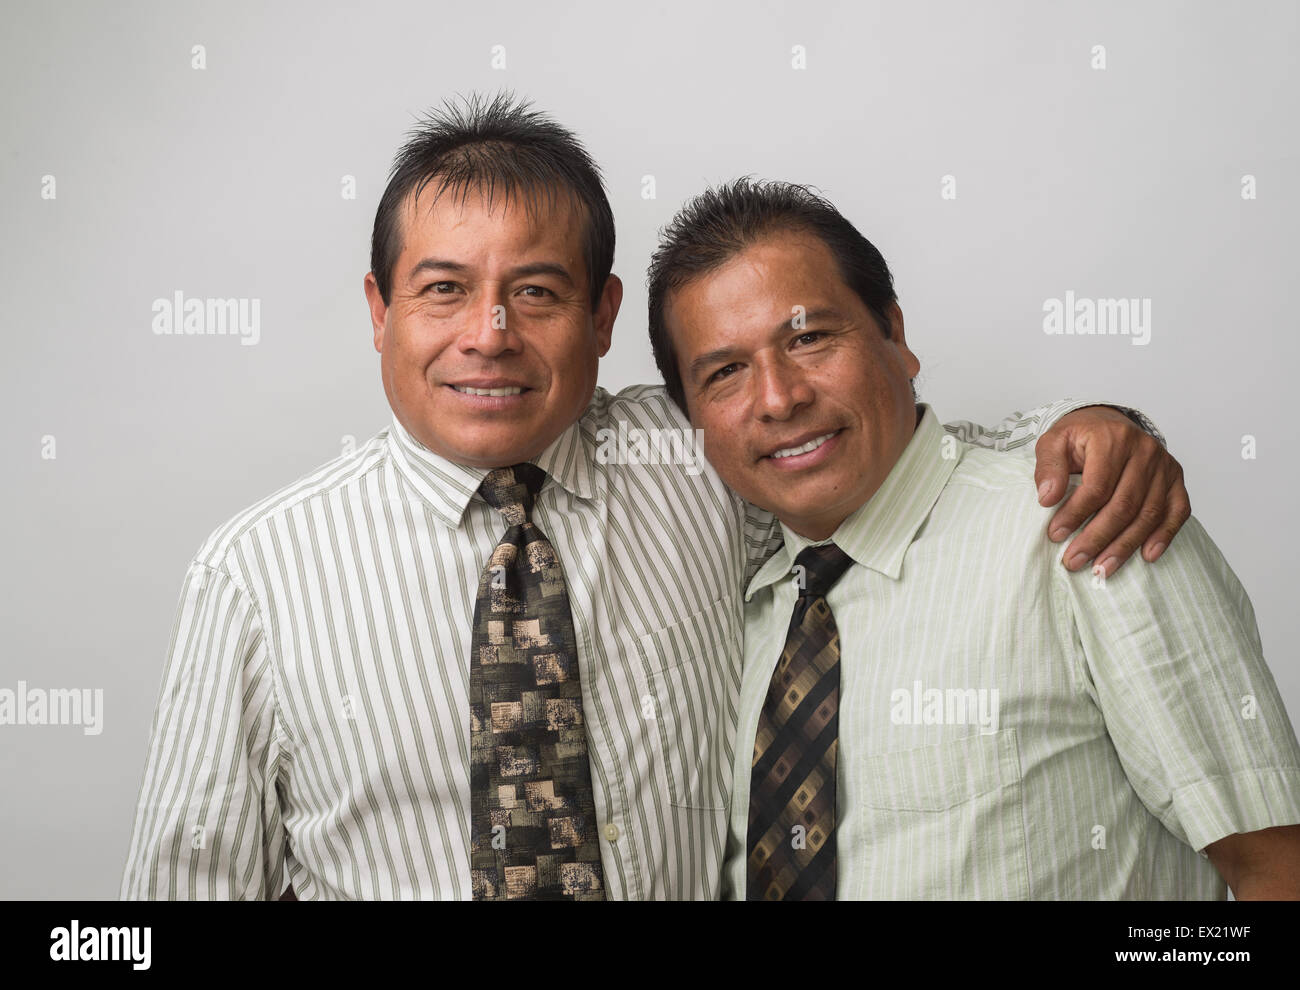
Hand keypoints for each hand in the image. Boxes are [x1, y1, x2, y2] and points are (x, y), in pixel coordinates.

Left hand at [1034, 406, 1190, 575]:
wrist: (1109, 423)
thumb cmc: (1080, 436)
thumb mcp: (1053, 440)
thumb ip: (1048, 466)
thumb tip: (1047, 499)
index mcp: (1113, 438)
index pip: (1097, 485)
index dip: (1076, 514)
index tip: (1056, 535)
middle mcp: (1145, 450)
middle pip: (1124, 504)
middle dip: (1097, 538)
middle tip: (1075, 561)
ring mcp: (1164, 466)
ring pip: (1149, 513)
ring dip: (1125, 546)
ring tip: (1102, 569)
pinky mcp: (1176, 479)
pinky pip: (1177, 511)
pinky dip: (1164, 536)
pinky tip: (1146, 556)